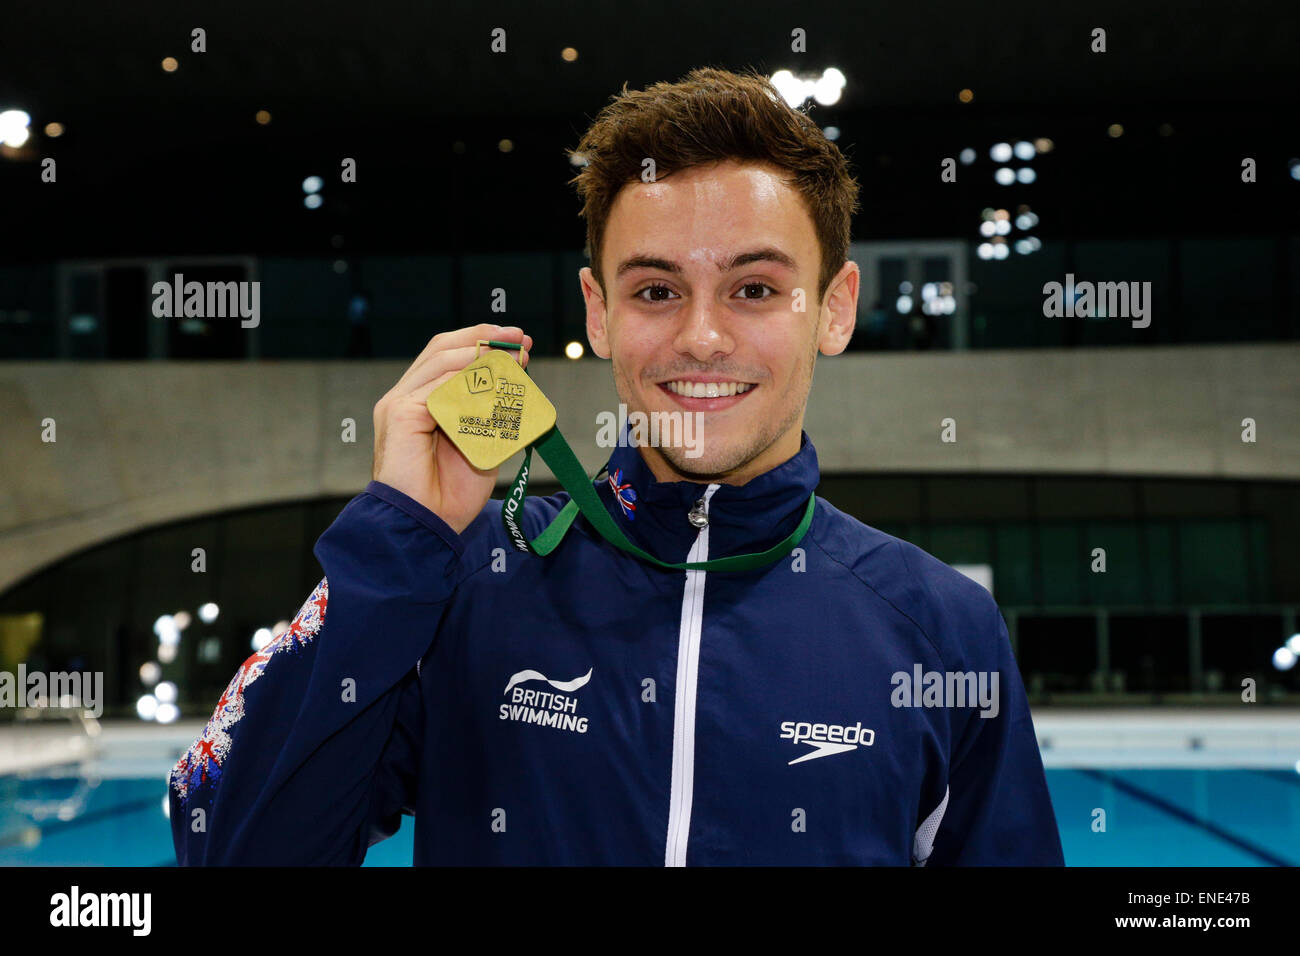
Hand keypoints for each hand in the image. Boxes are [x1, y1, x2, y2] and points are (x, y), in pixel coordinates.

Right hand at [372, 324, 532, 534]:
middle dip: (485, 338)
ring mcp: (399, 403)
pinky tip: (495, 381)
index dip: (484, 343)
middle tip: (519, 338)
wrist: (425, 526)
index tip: (519, 341)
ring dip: (482, 354)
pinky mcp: (399, 413)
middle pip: (443, 347)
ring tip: (514, 357)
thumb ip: (491, 414)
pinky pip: (439, 385)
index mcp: (422, 402)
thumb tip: (517, 383)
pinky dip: (469, 380)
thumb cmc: (450, 494)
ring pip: (443, 360)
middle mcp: (407, 397)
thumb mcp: (482, 446)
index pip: (450, 356)